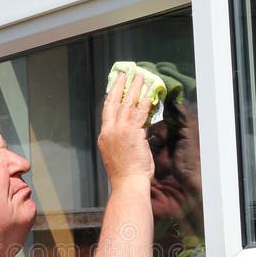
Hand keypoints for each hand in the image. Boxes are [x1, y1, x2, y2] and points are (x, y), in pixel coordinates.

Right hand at [98, 70, 154, 184]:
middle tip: (125, 74)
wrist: (128, 183)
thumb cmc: (126, 174)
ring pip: (128, 103)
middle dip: (120, 86)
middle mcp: (109, 131)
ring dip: (135, 88)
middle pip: (114, 102)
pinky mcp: (132, 132)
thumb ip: (123, 140)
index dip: (111, 96)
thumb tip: (134, 132)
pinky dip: (146, 99)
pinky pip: (140, 111)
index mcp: (104, 137)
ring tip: (141, 76)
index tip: (114, 86)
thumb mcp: (119, 154)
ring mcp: (120, 130)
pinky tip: (151, 90)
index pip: (107, 111)